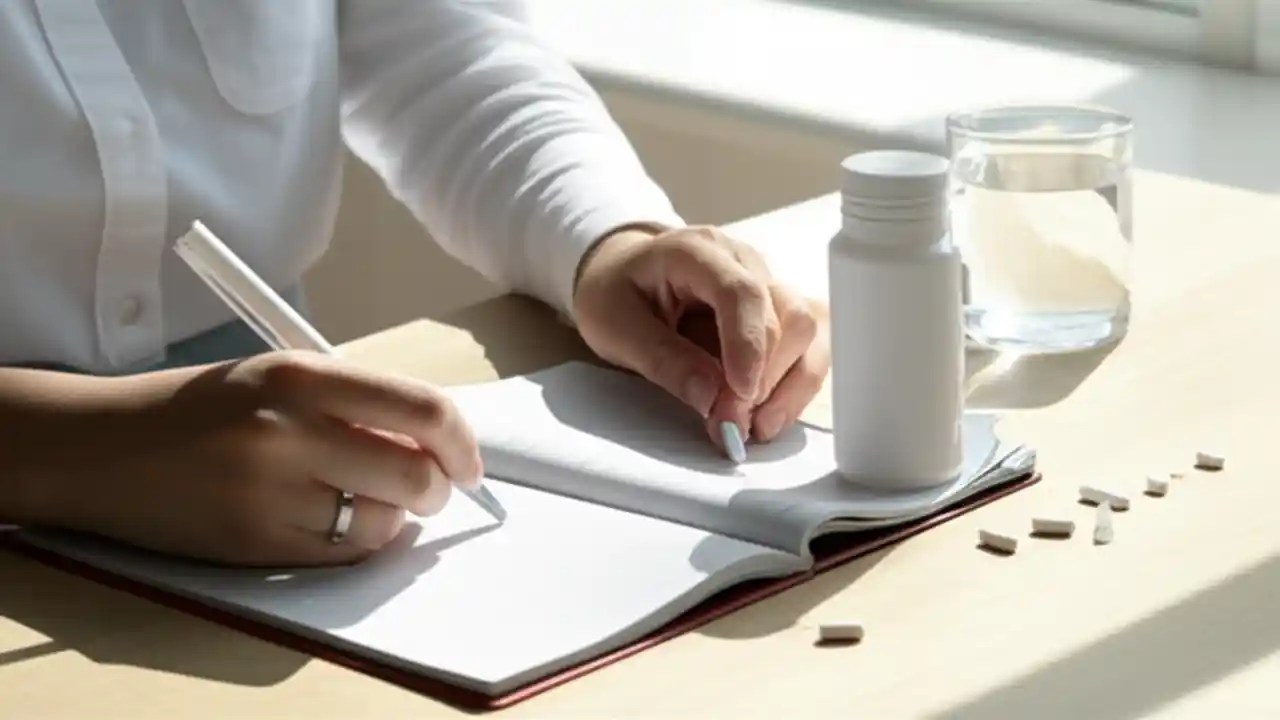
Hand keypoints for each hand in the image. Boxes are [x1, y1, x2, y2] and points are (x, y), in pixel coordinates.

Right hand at [26, 351, 480, 565]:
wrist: (106, 447)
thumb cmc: (206, 408)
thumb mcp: (282, 377)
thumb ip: (359, 404)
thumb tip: (440, 444)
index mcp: (303, 377)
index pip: (423, 411)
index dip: (463, 444)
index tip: (470, 463)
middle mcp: (290, 432)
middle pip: (416, 476)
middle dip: (438, 490)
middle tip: (429, 490)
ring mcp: (271, 493)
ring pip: (384, 523)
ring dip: (394, 518)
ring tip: (365, 500)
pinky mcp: (256, 544)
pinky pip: (343, 554)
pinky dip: (358, 542)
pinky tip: (334, 520)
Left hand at [573, 225, 829, 449]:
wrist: (623, 274)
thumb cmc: (616, 294)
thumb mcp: (614, 328)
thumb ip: (661, 360)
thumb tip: (712, 400)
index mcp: (698, 251)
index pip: (742, 292)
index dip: (749, 346)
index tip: (741, 397)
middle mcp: (745, 261)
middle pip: (788, 314)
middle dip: (765, 379)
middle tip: (730, 425)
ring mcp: (769, 283)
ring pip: (810, 331)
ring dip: (789, 386)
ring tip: (753, 426)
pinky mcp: (781, 310)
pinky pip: (810, 346)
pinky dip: (796, 386)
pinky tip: (768, 416)